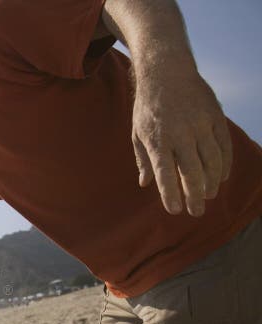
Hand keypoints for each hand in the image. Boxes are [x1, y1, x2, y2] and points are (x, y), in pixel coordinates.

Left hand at [132, 70, 231, 216]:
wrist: (166, 73)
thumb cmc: (148, 108)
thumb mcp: (137, 133)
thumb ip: (143, 159)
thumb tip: (145, 184)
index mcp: (157, 139)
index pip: (165, 173)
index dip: (170, 194)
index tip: (175, 211)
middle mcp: (180, 133)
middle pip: (191, 171)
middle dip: (194, 195)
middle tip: (196, 212)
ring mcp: (200, 124)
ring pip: (212, 161)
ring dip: (212, 182)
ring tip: (208, 196)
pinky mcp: (215, 117)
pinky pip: (224, 146)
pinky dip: (225, 164)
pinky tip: (222, 177)